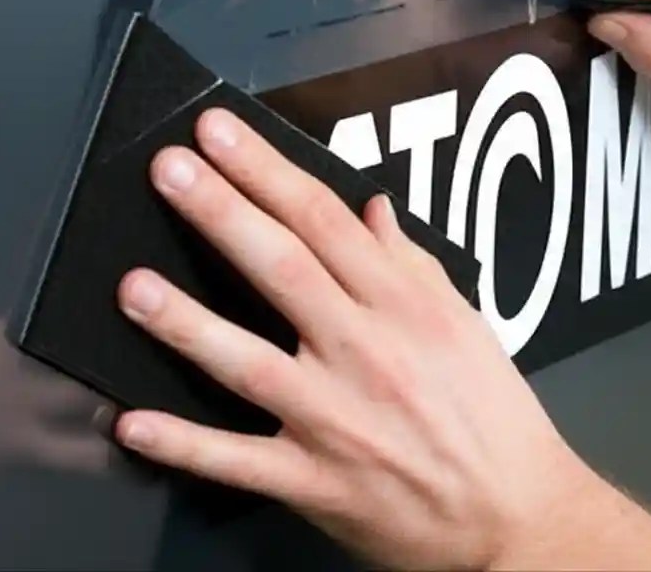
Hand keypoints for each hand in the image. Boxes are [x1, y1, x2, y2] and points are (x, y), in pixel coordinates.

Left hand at [110, 108, 593, 568]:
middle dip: (221, 212)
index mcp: (405, 308)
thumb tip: (373, 212)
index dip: (265, 171)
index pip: (324, 221)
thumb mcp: (466, 326)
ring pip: (249, 362)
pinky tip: (134, 424)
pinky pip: (239, 462)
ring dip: (186, 323)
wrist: (517, 515)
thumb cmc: (495, 419)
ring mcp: (336, 420)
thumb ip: (412, 266)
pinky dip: (184, 446)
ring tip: (134, 287)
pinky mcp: (316, 481)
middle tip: (169, 168)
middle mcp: (366, 354)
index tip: (220, 135)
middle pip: (282, 268)